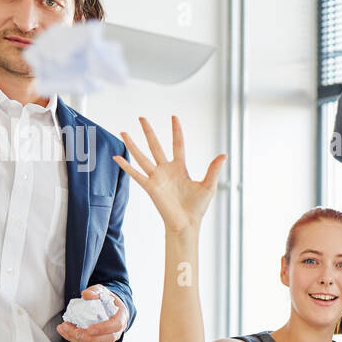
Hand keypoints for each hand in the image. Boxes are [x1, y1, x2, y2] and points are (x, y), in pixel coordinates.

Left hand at [56, 284, 128, 341]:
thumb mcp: (102, 291)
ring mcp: (108, 336)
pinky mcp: (97, 340)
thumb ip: (96, 291)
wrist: (107, 305)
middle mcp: (116, 329)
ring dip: (78, 339)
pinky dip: (74, 338)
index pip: (116, 325)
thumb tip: (87, 295)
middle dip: (88, 338)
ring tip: (65, 329)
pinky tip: (65, 331)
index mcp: (121, 316)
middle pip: (106, 339)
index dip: (104, 328)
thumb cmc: (107, 299)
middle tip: (75, 332)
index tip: (91, 329)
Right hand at [113, 116, 225, 234]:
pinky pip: (136, 175)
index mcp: (180, 168)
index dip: (176, 131)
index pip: (178, 144)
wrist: (187, 223)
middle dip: (148, 132)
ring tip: (123, 132)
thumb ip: (213, 169)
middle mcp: (166, 170)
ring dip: (132, 145)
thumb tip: (224, 155)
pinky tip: (117, 157)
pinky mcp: (150, 187)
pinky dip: (126, 166)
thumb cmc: (197, 207)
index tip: (174, 117)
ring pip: (141, 157)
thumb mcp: (208, 185)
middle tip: (141, 117)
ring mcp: (156, 178)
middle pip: (155, 146)